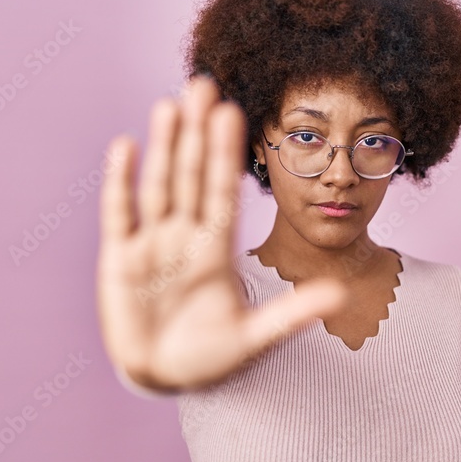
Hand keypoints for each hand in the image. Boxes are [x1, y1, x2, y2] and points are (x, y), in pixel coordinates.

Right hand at [95, 75, 348, 392]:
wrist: (161, 377)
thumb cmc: (210, 359)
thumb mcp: (253, 339)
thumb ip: (291, 316)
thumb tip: (341, 295)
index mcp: (217, 249)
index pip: (223, 192)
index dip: (227, 155)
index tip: (235, 113)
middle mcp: (185, 237)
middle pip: (191, 175)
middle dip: (196, 133)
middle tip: (204, 84)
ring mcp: (152, 244)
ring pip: (158, 186)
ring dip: (163, 147)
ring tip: (171, 105)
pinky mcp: (119, 259)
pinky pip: (119, 214)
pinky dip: (120, 183)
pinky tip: (125, 147)